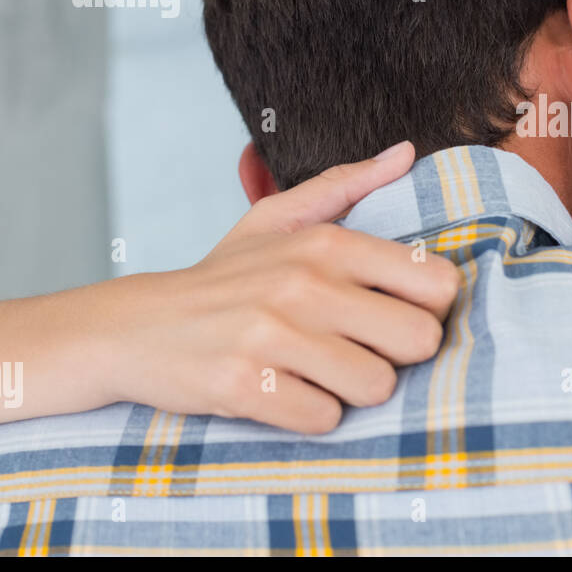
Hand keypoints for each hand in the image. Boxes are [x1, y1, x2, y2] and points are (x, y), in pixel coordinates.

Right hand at [101, 142, 460, 433]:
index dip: (428, 309)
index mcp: (327, 243)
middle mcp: (305, 283)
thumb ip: (347, 185)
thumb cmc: (223, 277)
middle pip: (419, 341)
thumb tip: (407, 152)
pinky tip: (285, 393)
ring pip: (376, 386)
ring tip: (318, 372)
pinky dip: (311, 415)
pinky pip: (325, 419)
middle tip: (361, 351)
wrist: (134, 326)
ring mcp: (272, 335)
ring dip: (353, 390)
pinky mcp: (245, 385)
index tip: (398, 316)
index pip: (437, 283)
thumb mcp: (278, 219)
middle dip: (397, 356)